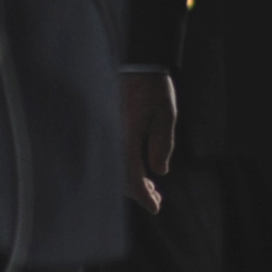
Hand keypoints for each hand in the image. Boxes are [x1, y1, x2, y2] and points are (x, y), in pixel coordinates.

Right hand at [120, 71, 177, 213]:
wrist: (134, 62)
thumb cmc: (152, 87)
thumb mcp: (166, 115)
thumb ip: (162, 144)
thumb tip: (158, 172)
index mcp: (124, 136)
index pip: (131, 177)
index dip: (143, 197)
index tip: (156, 209)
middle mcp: (110, 138)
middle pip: (119, 177)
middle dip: (138, 192)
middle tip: (157, 200)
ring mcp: (106, 134)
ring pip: (114, 168)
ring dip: (131, 180)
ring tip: (152, 189)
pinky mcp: (105, 129)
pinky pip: (112, 156)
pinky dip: (125, 167)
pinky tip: (139, 170)